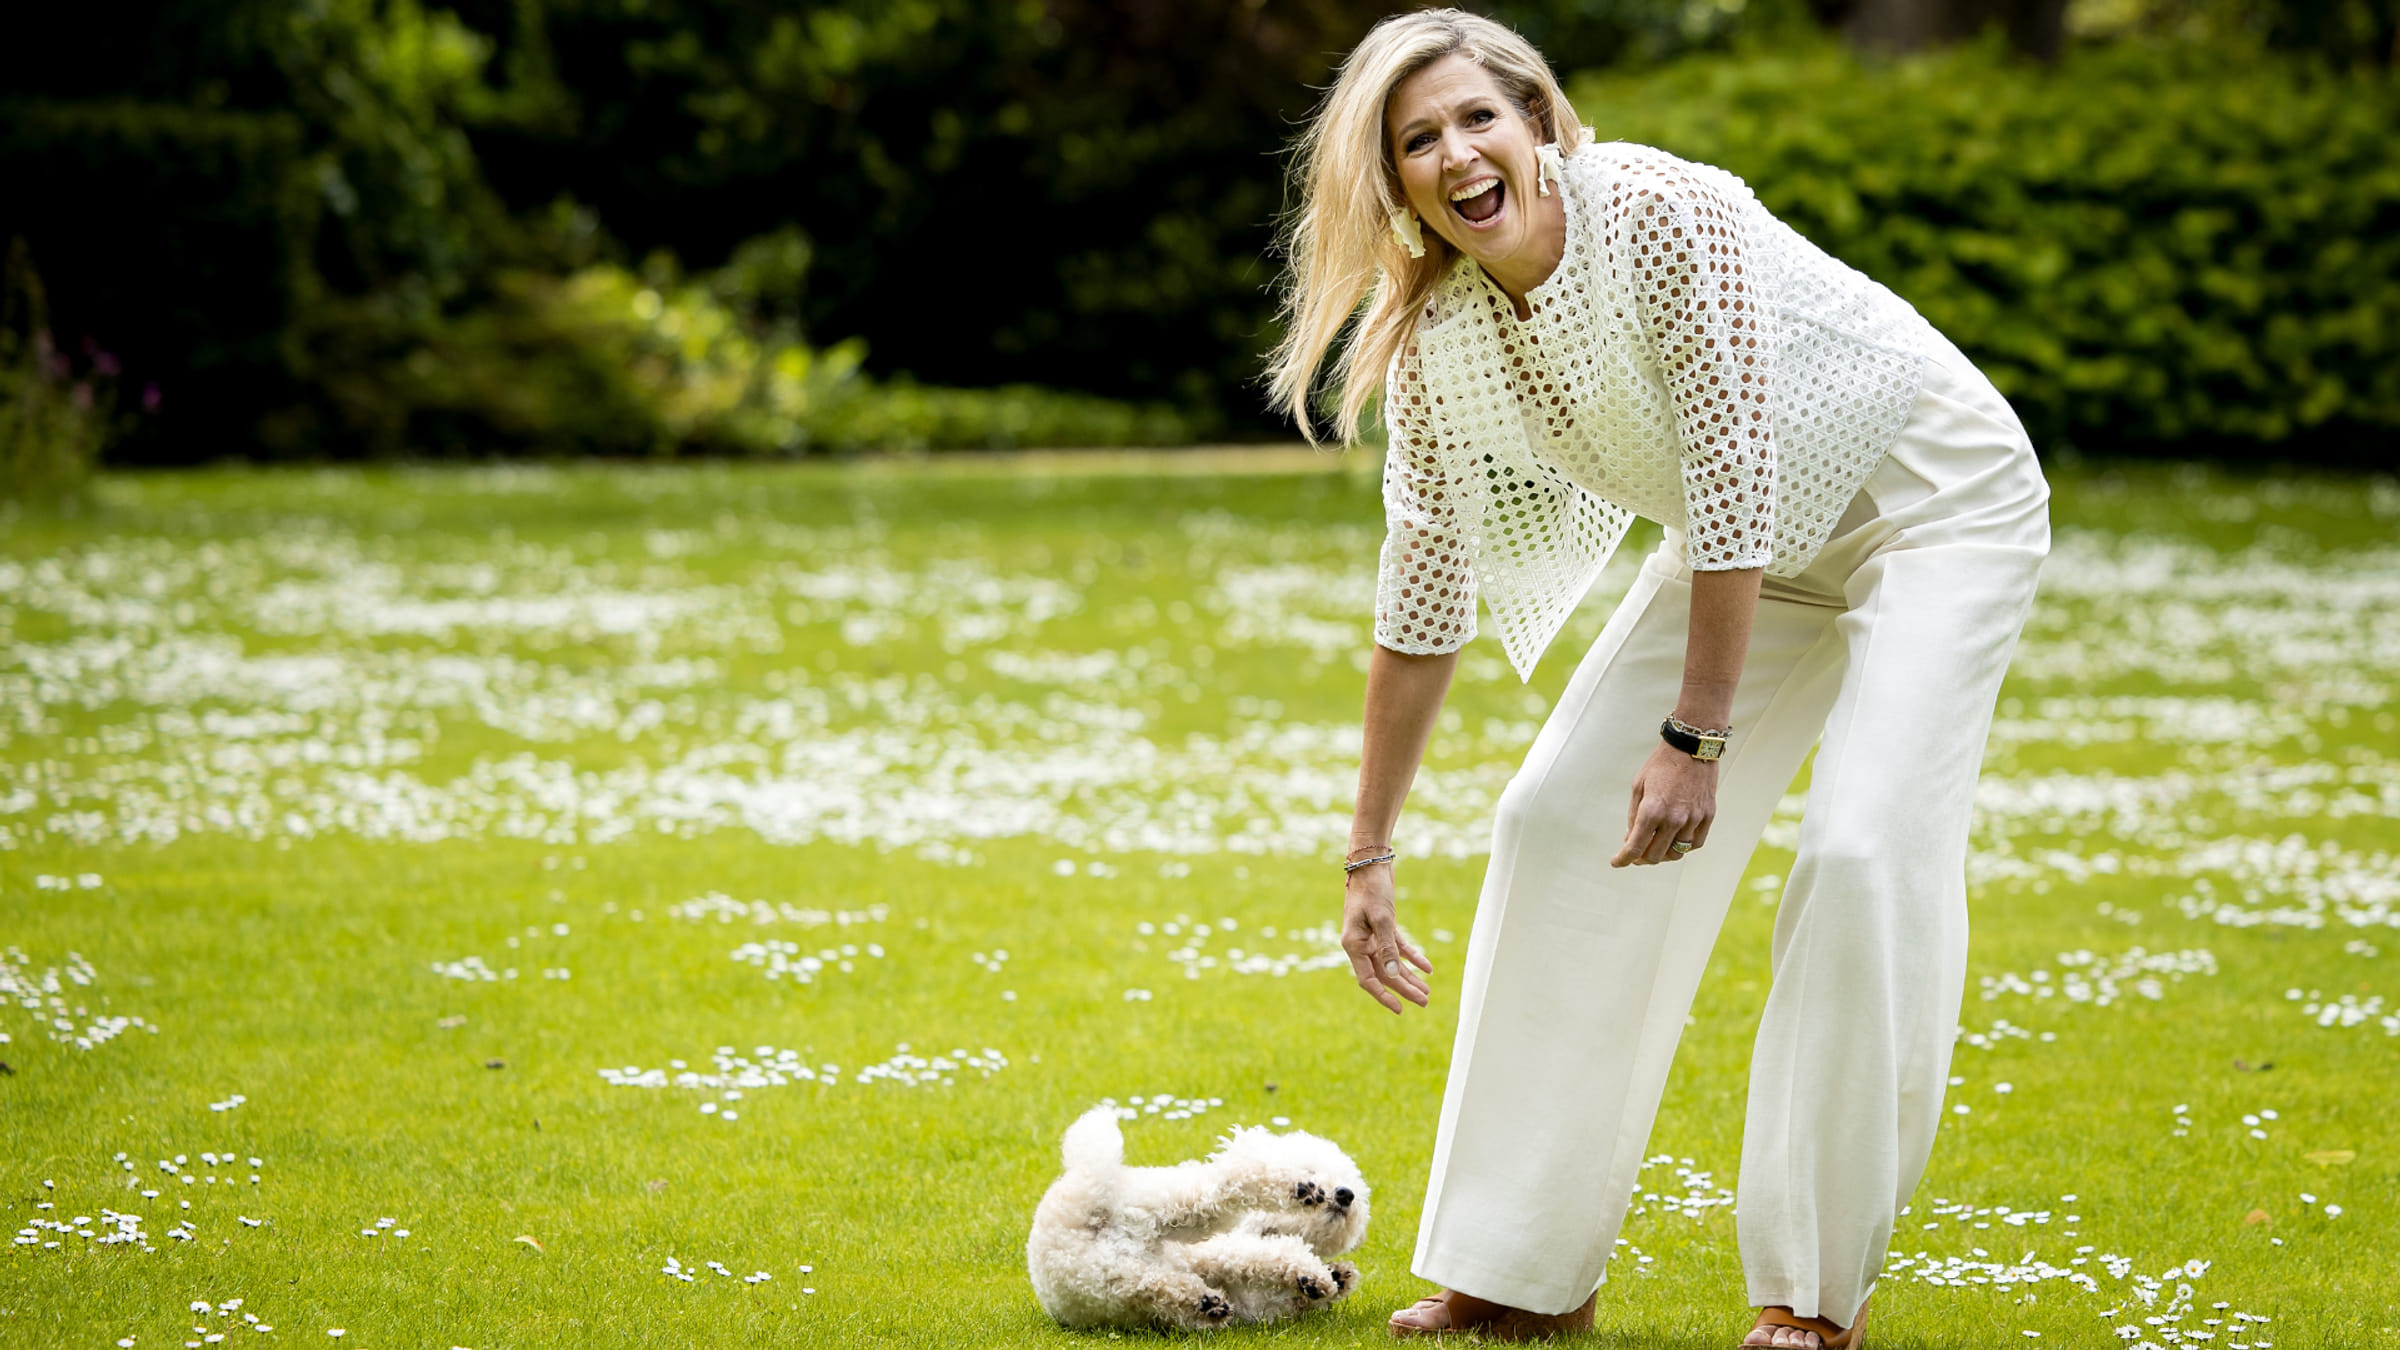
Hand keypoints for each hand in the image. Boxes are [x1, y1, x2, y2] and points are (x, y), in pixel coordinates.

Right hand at [1340, 862, 1433, 1014]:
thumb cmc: (1372, 889)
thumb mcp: (1382, 919)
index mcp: (1353, 945)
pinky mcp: (1383, 927)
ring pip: (1392, 963)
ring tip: (1426, 992)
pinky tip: (1427, 968)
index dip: (1383, 996)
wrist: (1370, 864)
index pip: (1368, 979)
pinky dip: (1412, 957)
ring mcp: (1372, 937)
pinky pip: (1398, 948)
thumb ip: (1387, 948)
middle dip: (1404, 989)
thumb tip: (1393, 975)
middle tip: (1424, 1002)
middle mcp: (1361, 944)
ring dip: (1409, 977)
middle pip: (1384, 974)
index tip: (1400, 1009)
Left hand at [1611, 743, 1716, 866]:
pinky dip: (1683, 847)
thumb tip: (1631, 839)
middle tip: (1635, 854)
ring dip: (1662, 855)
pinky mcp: (1707, 816)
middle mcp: (1674, 819)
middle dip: (1641, 859)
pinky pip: (1695, 844)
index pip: (1635, 848)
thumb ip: (1634, 816)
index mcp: (1652, 810)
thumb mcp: (1638, 787)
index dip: (1622, 860)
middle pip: (1655, 856)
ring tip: (1655, 847)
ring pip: (1676, 854)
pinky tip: (1674, 841)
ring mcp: (1693, 819)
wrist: (1691, 747)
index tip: (1616, 862)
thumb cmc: (1661, 765)